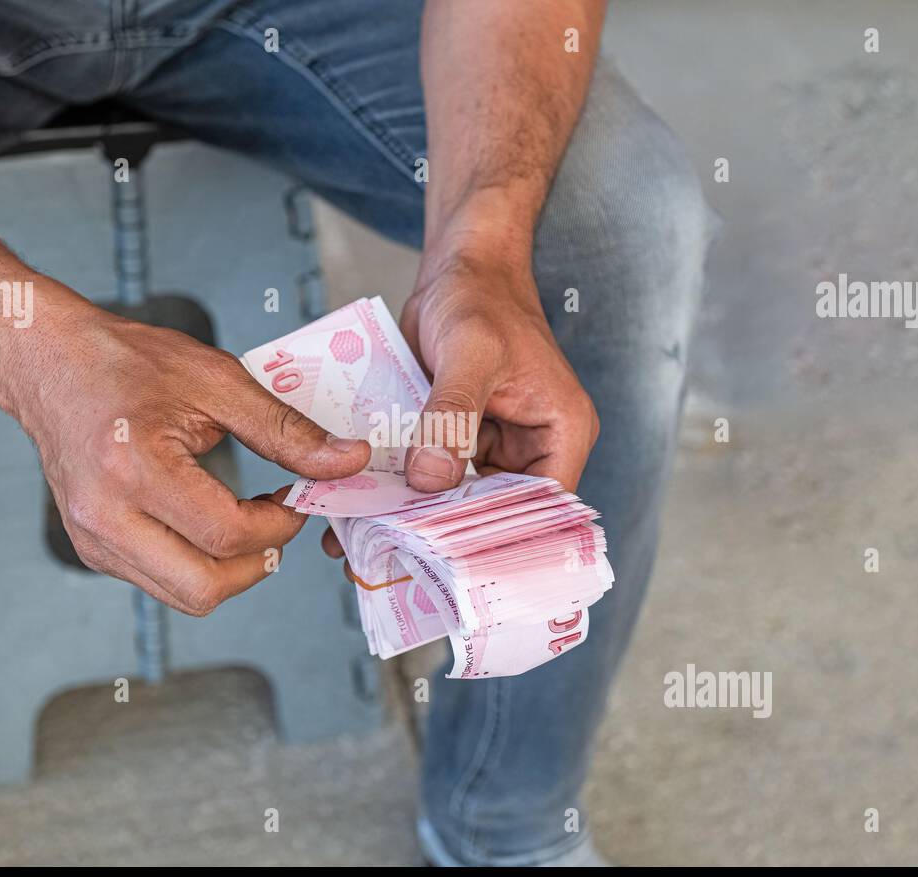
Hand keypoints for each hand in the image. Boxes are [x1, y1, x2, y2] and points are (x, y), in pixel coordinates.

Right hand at [4, 302, 370, 615]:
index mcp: (133, 469)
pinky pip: (160, 582)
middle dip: (259, 563)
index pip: (227, 535)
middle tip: (278, 520)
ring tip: (248, 520)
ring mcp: (91, 540)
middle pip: (205, 588)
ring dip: (231, 570)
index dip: (278, 524)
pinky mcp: (91, 549)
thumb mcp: (218, 382)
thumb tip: (347, 462)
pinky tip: (210, 521)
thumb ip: (287, 431)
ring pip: (184, 595)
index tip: (297, 498)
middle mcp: (104, 516)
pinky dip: (198, 563)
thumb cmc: (126, 362)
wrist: (49, 362)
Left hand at [320, 249, 598, 562]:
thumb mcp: (470, 353)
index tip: (446, 570)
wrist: (459, 266)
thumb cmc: (481, 296)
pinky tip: (356, 514)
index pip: (539, 511)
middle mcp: (533, 449)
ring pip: (456, 502)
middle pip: (492, 514)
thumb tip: (430, 480)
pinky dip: (398, 493)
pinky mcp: (458, 440)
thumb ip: (451, 416)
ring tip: (360, 553)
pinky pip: (431, 477)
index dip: (496, 542)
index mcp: (562, 435)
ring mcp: (494, 447)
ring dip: (413, 522)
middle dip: (443, 540)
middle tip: (390, 570)